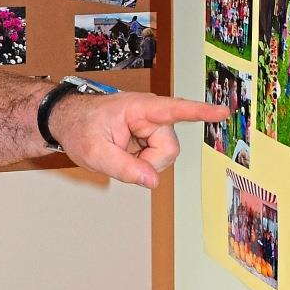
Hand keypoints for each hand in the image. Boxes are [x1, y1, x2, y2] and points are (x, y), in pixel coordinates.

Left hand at [50, 92, 228, 188]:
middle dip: (148, 162)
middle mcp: (149, 114)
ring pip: (163, 156)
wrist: (67, 120)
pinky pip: (155, 158)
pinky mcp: (149, 136)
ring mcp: (150, 125)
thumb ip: (124, 167)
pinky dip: (140, 162)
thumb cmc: (78, 127)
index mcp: (137, 108)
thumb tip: (153, 181)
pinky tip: (124, 153)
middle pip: (168, 149)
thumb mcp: (94, 152)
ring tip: (118, 151)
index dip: (199, 112)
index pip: (173, 109)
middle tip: (120, 158)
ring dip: (142, 162)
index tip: (222, 111)